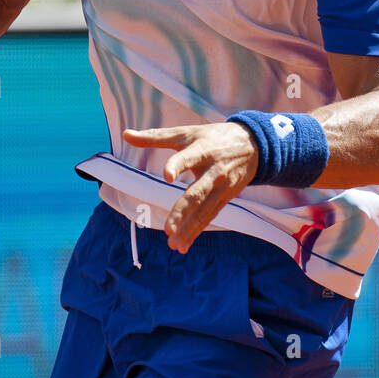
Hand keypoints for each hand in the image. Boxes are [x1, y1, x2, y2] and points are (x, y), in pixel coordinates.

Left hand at [122, 122, 258, 253]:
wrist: (253, 145)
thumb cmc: (212, 137)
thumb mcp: (185, 133)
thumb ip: (155, 136)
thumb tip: (125, 134)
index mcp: (202, 150)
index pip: (188, 158)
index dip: (178, 165)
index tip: (167, 176)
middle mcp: (213, 170)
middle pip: (197, 192)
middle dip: (183, 211)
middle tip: (168, 228)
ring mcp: (222, 186)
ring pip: (204, 210)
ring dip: (189, 228)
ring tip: (173, 243)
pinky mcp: (226, 198)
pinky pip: (210, 217)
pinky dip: (197, 231)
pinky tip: (184, 245)